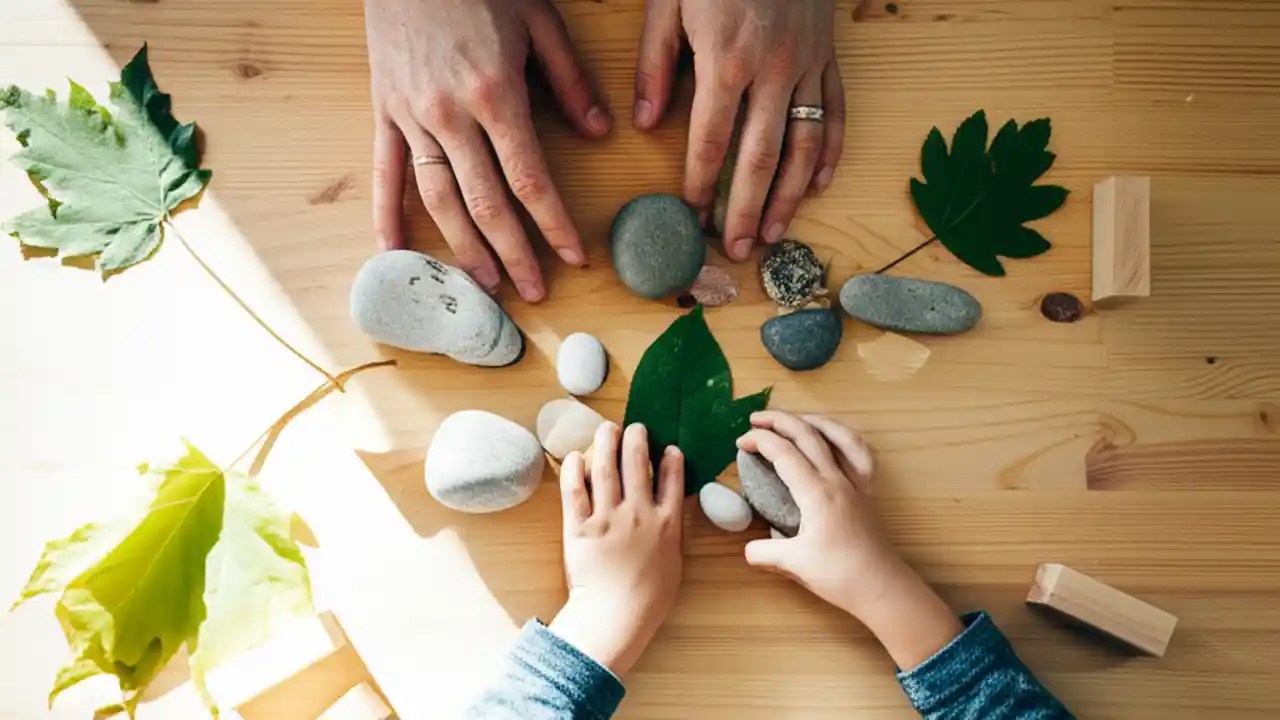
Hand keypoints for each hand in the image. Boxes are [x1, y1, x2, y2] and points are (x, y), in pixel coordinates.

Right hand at [365, 0, 611, 301]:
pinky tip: (393, 252)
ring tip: (484, 285)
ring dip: (462, 247)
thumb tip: (600, 133)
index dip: (553, 225)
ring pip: (437, 198)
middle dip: (514, 253)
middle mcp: (450, 116)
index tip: (574, 259)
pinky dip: (386, 215)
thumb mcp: (540, 21)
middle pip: (485, 203)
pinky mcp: (383, 110)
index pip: (529, 179)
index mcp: (496, 95)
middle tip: (534, 293)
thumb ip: (570, 81)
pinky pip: (384, 172)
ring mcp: (411, 116)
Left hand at [550, 423, 684, 674]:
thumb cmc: (649, 598)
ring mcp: (608, 518)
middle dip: (637, 438)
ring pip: (606, 468)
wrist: (616, 616)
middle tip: (635, 427)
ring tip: (608, 428)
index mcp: (666, 523)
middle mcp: (639, 514)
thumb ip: (671, 533)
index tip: (668, 447)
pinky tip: (577, 456)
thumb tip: (669, 512)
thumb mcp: (674, 562)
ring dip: (607, 442)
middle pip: (637, 463)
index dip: (670, 459)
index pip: (672, 479)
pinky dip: (575, 469)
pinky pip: (575, 490)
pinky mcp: (580, 527)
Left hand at [635, 0, 845, 260]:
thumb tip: (644, 122)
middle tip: (736, 248)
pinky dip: (830, 153)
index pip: (710, 140)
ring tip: (775, 235)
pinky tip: (818, 186)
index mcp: (726, 60)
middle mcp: (773, 70)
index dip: (699, 185)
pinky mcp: (830, 55)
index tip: (691, 217)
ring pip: (804, 146)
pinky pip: (835, 112)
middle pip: (760, 158)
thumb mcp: (668, 2)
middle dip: (746, 209)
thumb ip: (655, 64)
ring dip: (789, 196)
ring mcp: (808, 64)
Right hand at [738, 412, 962, 669]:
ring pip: (837, 436)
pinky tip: (834, 438)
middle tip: (756, 418)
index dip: (760, 441)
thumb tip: (748, 549)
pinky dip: (845, 439)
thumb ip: (765, 551)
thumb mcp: (794, 563)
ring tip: (794, 418)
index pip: (784, 453)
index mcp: (816, 493)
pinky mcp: (867, 492)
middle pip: (808, 435)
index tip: (741, 442)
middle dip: (779, 420)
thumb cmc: (838, 575)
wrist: (881, 586)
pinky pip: (859, 454)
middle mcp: (836, 480)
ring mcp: (856, 483)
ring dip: (812, 420)